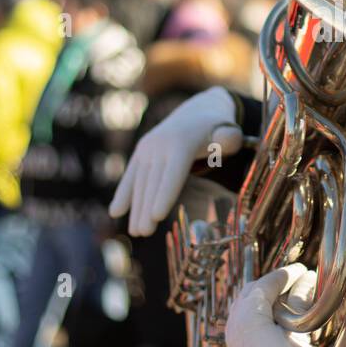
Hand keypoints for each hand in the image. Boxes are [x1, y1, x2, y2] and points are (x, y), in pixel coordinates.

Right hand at [108, 85, 243, 234]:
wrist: (196, 113)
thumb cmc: (216, 130)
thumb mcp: (227, 132)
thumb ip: (229, 138)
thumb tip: (228, 139)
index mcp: (182, 141)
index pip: (173, 172)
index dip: (165, 194)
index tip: (157, 216)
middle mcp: (161, 143)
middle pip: (154, 181)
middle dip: (147, 208)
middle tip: (145, 233)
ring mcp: (148, 147)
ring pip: (141, 181)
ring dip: (136, 207)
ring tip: (137, 232)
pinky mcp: (141, 151)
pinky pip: (131, 175)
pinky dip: (123, 193)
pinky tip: (116, 212)